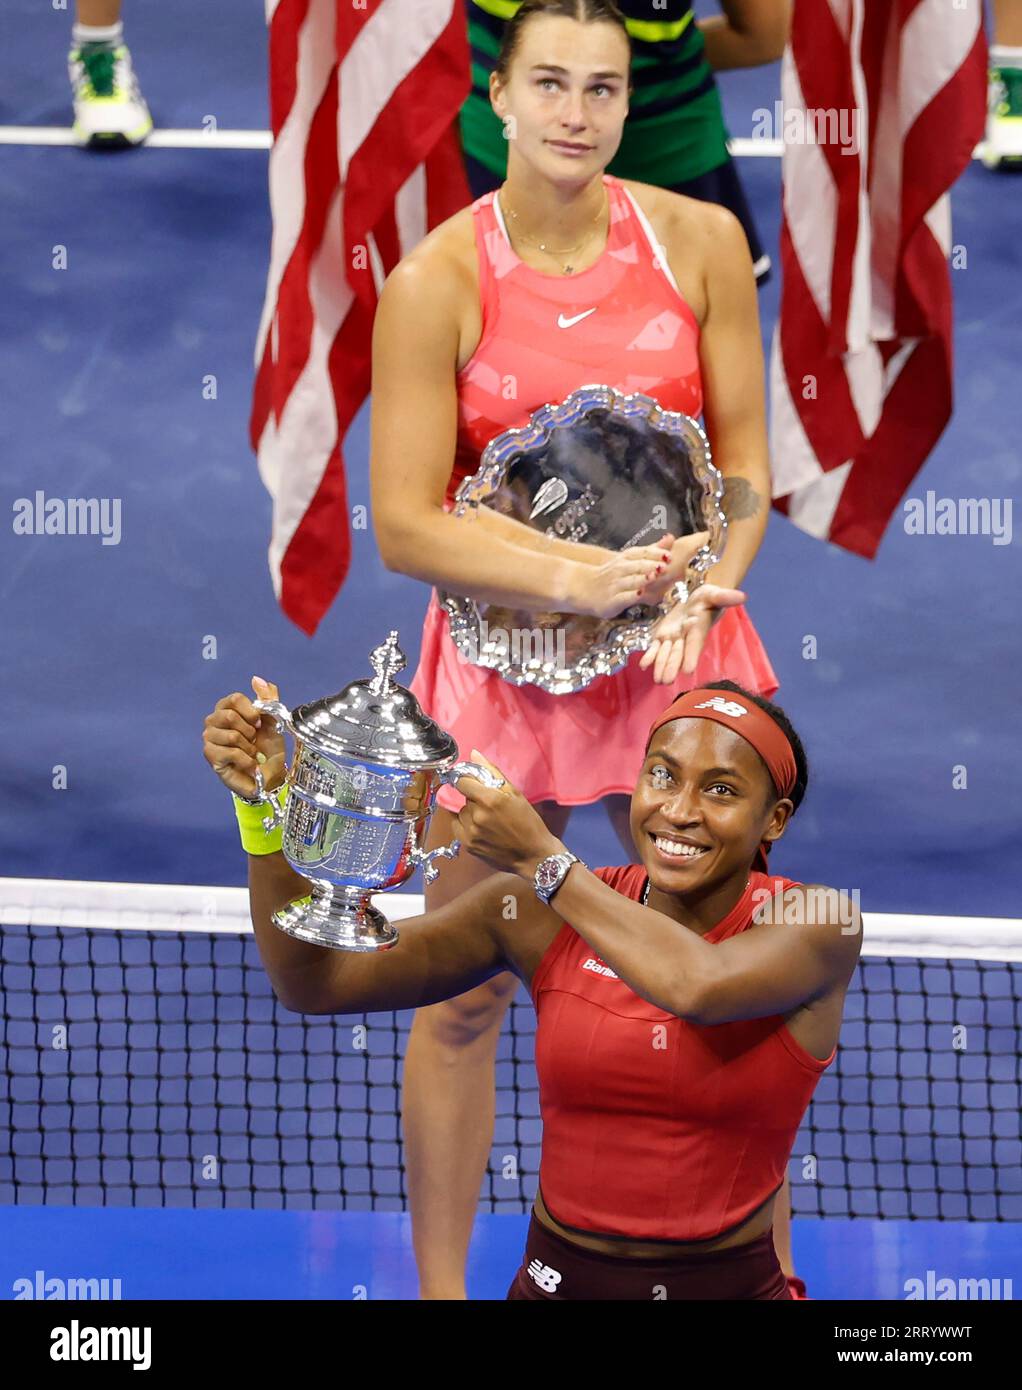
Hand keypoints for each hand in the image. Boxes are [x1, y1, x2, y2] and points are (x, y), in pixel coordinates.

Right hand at [202, 677, 287, 798]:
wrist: (270, 775)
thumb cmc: (268, 747)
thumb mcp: (273, 720)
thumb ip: (267, 698)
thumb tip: (256, 678)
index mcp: (226, 708)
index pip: (234, 698)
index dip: (251, 711)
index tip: (259, 723)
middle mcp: (213, 721)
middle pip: (229, 716)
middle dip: (249, 731)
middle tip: (254, 740)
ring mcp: (209, 739)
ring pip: (231, 736)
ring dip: (249, 748)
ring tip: (251, 753)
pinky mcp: (211, 757)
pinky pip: (231, 753)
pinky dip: (247, 760)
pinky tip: (249, 764)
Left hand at [451, 749, 562, 876]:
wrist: (534, 856)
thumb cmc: (529, 822)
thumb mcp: (516, 794)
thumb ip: (492, 772)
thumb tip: (474, 754)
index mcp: (490, 800)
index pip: (462, 781)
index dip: (468, 781)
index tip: (474, 784)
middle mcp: (477, 815)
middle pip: (464, 798)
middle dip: (474, 798)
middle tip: (491, 806)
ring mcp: (471, 832)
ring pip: (461, 813)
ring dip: (470, 812)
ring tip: (488, 820)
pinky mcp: (468, 846)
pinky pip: (457, 827)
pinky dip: (466, 825)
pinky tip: (481, 828)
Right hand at [575, 532, 680, 618]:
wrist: (584, 588)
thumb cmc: (613, 574)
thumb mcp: (631, 559)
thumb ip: (651, 550)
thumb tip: (671, 537)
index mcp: (626, 558)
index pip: (641, 553)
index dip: (655, 554)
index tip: (669, 556)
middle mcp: (620, 570)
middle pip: (637, 565)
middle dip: (651, 565)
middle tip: (665, 565)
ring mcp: (615, 585)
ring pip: (631, 580)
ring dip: (643, 578)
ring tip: (654, 576)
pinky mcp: (612, 601)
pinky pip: (624, 598)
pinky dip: (632, 595)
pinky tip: (641, 593)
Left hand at [639, 584, 746, 683]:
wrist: (698, 598)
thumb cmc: (709, 597)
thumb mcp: (715, 594)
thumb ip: (725, 597)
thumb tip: (742, 597)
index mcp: (698, 630)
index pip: (694, 645)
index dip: (691, 657)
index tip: (688, 670)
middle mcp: (685, 638)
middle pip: (678, 654)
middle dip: (671, 667)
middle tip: (666, 681)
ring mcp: (674, 639)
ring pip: (666, 654)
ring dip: (661, 666)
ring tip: (657, 680)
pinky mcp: (664, 635)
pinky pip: (656, 648)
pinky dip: (650, 656)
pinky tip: (643, 665)